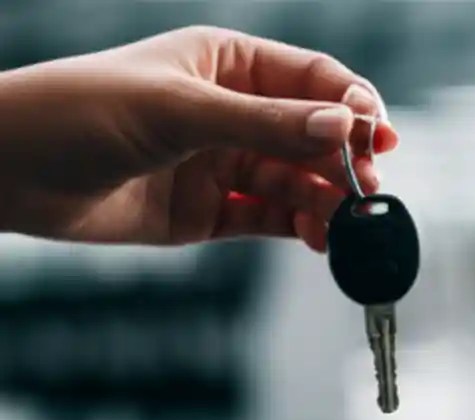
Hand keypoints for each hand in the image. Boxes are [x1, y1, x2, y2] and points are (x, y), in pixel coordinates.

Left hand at [0, 26, 398, 251]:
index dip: (352, 105)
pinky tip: (318, 239)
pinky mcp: (209, 211)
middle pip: (313, 135)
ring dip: (325, 201)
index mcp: (227, 64)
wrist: (8, 172)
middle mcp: (231, 112)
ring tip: (341, 224)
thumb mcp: (179, 111)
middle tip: (367, 188)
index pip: (313, 78)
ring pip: (296, 181)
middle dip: (345, 160)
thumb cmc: (80, 113)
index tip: (379, 137)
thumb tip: (344, 128)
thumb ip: (266, 124)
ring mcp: (221, 162)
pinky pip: (270, 218)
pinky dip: (299, 228)